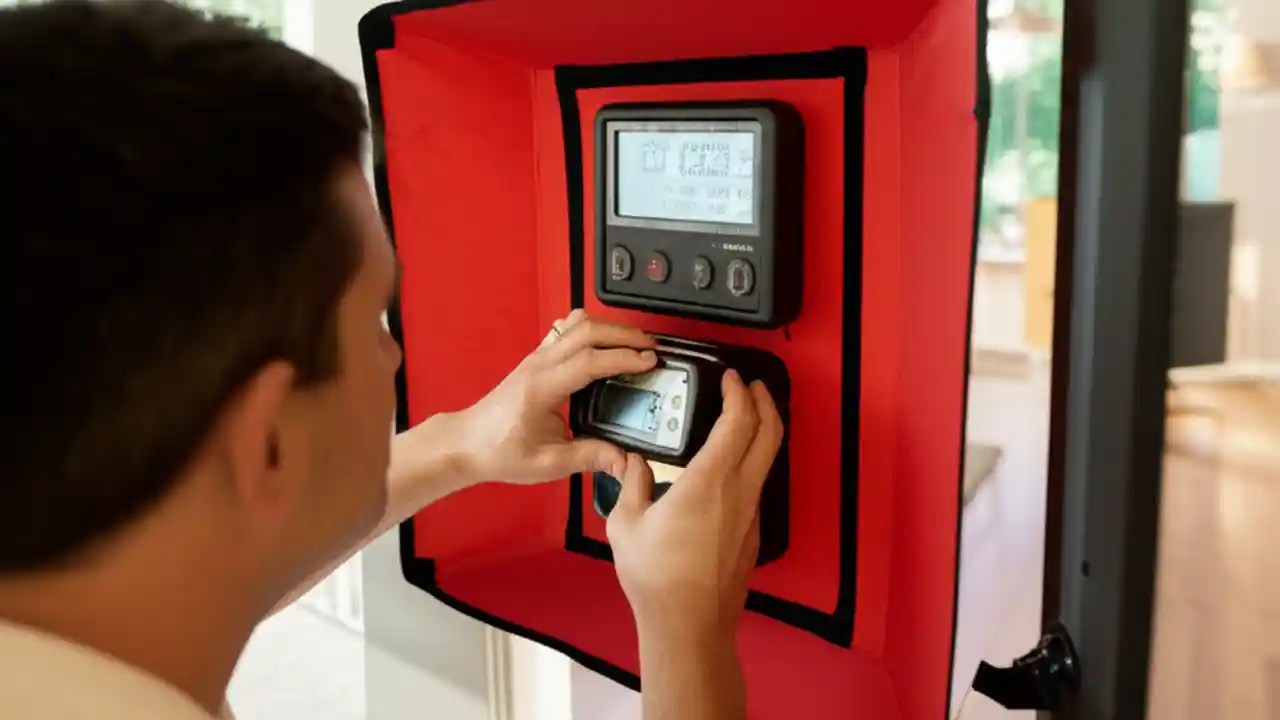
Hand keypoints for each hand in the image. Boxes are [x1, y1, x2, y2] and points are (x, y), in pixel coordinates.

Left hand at [456, 309, 657, 484]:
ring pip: (576, 324)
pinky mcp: (537, 359)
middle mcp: (539, 364)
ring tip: (634, 342)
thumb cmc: (500, 452)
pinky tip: (605, 341)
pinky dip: (591, 329)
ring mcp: (537, 358)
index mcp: (543, 386)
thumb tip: (625, 459)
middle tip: (652, 347)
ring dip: (609, 328)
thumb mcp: (549, 463)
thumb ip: (591, 457)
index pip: (590, 360)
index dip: (624, 357)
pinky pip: (565, 330)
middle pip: (587, 331)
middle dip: (624, 334)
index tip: (650, 360)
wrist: (467, 443)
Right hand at [606, 369, 783, 641]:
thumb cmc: (657, 579)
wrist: (688, 624)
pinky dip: (751, 460)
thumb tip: (632, 464)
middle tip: (752, 386)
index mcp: (709, 481)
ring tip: (744, 418)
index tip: (731, 377)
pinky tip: (729, 465)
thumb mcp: (626, 523)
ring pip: (767, 458)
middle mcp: (739, 492)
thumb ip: (631, 483)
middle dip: (764, 401)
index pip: (738, 421)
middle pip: (770, 432)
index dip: (739, 392)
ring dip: (761, 430)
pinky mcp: (751, 532)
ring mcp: (750, 512)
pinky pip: (757, 484)